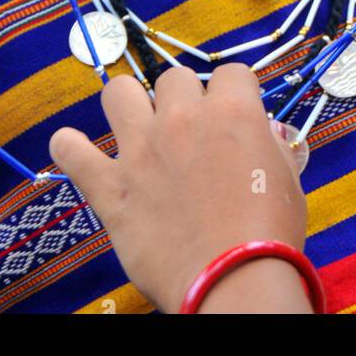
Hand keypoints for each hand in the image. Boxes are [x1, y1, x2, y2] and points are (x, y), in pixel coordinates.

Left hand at [50, 64, 308, 314]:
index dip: (233, 94)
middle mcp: (183, 119)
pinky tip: (72, 148)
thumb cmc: (267, 235)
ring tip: (136, 125)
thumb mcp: (287, 179)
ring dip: (127, 104)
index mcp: (231, 112)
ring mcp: (142, 150)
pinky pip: (72, 151)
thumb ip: (272, 145)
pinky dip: (69, 148)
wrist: (234, 281)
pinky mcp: (112, 188)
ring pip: (118, 92)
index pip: (229, 74)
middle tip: (189, 131)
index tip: (231, 113)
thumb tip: (265, 133)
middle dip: (183, 99)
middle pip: (174, 78)